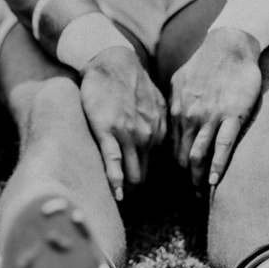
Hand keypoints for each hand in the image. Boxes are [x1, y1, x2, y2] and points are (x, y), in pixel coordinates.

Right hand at [79, 45, 165, 201]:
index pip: (158, 169)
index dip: (150, 184)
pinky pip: (113, 163)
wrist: (113, 61)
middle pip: (146, 176)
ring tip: (121, 205)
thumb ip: (159, 125)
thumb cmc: (131, 83)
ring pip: (132, 174)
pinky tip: (116, 195)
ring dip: (128, 191)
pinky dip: (115, 181)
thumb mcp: (156, 104)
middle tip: (130, 206)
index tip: (143, 196)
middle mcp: (149, 136)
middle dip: (139, 193)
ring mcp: (128, 134)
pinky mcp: (107, 130)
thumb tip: (159, 142)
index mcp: (160, 132)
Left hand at [169, 27, 264, 188]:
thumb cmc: (206, 64)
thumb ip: (174, 104)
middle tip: (190, 198)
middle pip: (182, 157)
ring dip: (198, 178)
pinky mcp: (231, 114)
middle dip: (184, 180)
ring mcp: (210, 116)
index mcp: (176, 110)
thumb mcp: (180, 82)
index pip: (170, 148)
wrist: (229, 45)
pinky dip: (218, 165)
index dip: (172, 169)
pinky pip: (223, 145)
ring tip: (201, 195)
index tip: (177, 184)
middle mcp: (189, 116)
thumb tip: (170, 121)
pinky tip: (215, 181)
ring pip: (199, 154)